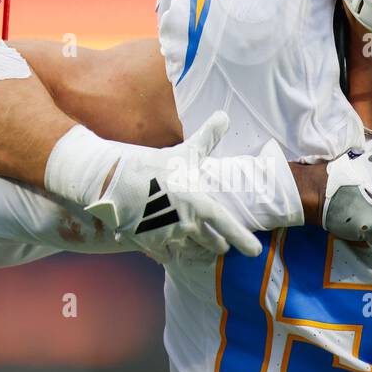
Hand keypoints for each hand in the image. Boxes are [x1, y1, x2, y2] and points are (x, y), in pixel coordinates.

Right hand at [86, 111, 263, 260]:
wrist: (116, 181)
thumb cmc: (154, 166)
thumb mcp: (184, 151)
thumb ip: (207, 137)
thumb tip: (224, 116)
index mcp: (198, 204)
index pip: (227, 226)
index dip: (243, 240)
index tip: (255, 251)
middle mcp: (186, 224)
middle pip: (211, 243)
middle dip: (217, 244)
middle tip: (220, 245)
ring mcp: (168, 237)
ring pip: (189, 250)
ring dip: (193, 248)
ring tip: (194, 243)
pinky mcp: (150, 245)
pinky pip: (166, 255)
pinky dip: (169, 251)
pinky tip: (167, 244)